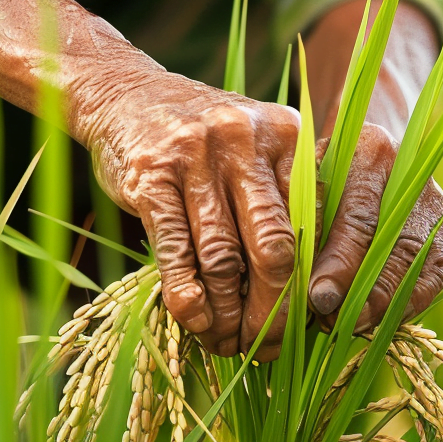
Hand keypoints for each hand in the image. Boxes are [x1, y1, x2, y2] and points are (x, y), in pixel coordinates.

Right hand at [79, 70, 442, 359]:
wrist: (127, 93)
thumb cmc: (206, 141)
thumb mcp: (257, 151)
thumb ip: (288, 204)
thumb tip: (315, 294)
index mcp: (289, 138)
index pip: (316, 227)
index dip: (312, 288)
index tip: (306, 330)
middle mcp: (248, 141)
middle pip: (274, 249)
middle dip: (271, 312)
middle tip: (264, 348)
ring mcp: (197, 155)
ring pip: (223, 256)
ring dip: (224, 313)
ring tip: (224, 343)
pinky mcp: (152, 175)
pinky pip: (176, 249)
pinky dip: (186, 292)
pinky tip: (192, 319)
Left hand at [308, 126, 442, 334]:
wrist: (369, 153)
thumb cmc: (324, 174)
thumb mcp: (308, 182)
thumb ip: (304, 219)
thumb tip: (297, 281)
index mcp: (368, 152)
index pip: (357, 217)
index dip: (340, 264)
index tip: (319, 298)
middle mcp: (408, 172)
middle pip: (391, 243)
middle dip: (363, 291)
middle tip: (335, 321)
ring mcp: (435, 200)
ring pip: (416, 261)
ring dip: (385, 301)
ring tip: (354, 325)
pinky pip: (434, 272)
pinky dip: (409, 301)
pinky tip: (382, 319)